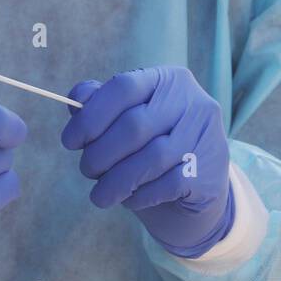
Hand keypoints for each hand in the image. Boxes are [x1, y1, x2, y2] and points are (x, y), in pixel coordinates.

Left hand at [61, 66, 232, 257]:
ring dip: (115, 182)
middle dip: (100, 155)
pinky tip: (130, 199)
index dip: (90, 116)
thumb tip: (76, 99)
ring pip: (150, 158)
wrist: (196, 188)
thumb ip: (99, 106)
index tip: (70, 142)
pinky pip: (167, 184)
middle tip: (88, 171)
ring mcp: (206, 135)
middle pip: (133, 126)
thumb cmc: (151, 148)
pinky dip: (140, 196)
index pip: (122, 87)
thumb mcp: (125, 123)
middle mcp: (192, 101)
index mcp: (167, 80)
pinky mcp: (210, 171)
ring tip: (100, 194)